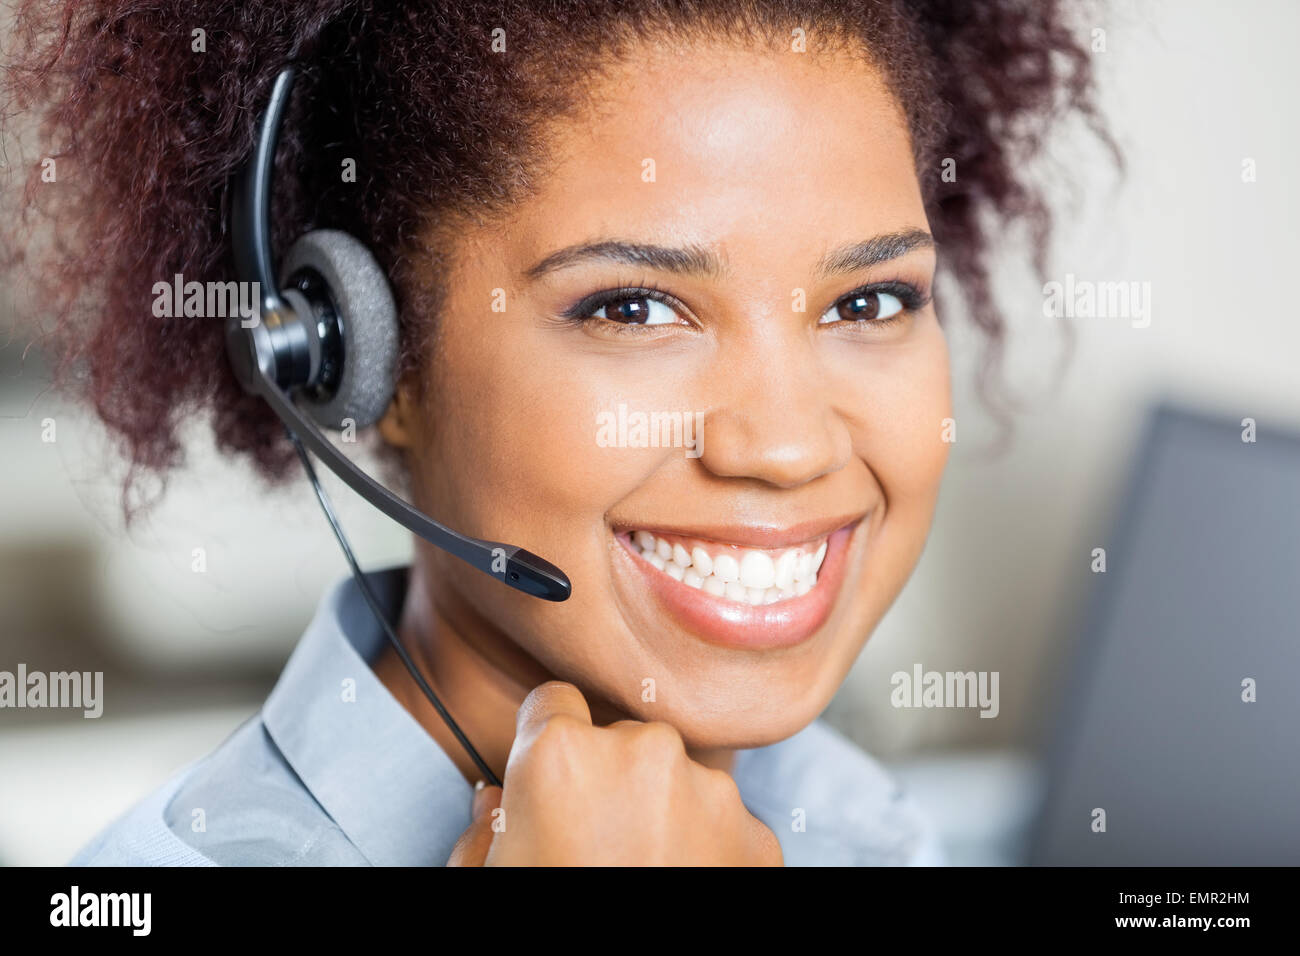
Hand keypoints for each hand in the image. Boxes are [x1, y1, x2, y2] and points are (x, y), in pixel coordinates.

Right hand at [446, 681, 781, 865]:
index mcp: (562, 756)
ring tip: (642, 875)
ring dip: (663, 813)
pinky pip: (723, 823)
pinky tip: (680, 888)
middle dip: (609, 780)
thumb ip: (486, 830)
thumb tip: (496, 802)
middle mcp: (643, 751)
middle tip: (595, 845)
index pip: (552, 702)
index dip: (545, 740)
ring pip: (678, 779)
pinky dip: (706, 850)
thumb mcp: (487, 883)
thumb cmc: (542, 934)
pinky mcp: (757, 836)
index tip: (548, 776)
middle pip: (621, 739)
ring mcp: (709, 792)